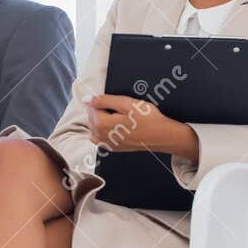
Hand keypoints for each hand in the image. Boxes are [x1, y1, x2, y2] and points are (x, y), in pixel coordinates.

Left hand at [84, 95, 199, 159]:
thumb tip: (86, 99)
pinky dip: (104, 131)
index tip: (116, 103)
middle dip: (102, 111)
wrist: (160, 135)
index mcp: (101, 124)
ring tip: (119, 118)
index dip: (103, 102)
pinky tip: (117, 127)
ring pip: (94, 128)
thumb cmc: (147, 118)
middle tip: (121, 110)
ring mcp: (105, 144)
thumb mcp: (125, 103)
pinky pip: (100, 138)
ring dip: (102, 121)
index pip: (91, 107)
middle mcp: (99, 136)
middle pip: (91, 118)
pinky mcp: (112, 148)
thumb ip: (104, 100)